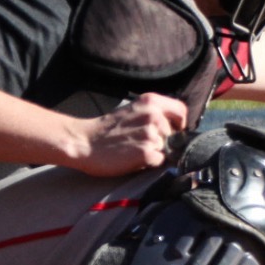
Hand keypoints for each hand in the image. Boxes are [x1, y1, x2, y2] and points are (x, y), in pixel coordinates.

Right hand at [69, 93, 187, 175]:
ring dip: (155, 151)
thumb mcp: (133, 110)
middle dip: (162, 140)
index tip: (172, 130)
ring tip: (134, 149)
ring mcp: (151, 134)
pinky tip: (133, 158)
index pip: (181, 111)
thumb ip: (155, 113)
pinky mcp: (146, 152)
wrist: (82, 142)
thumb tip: (178, 127)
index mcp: (151, 102)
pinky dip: (149, 163)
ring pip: (167, 148)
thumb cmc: (107, 129)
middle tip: (140, 142)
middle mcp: (154, 115)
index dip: (179, 123)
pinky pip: (159, 161)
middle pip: (174, 134)